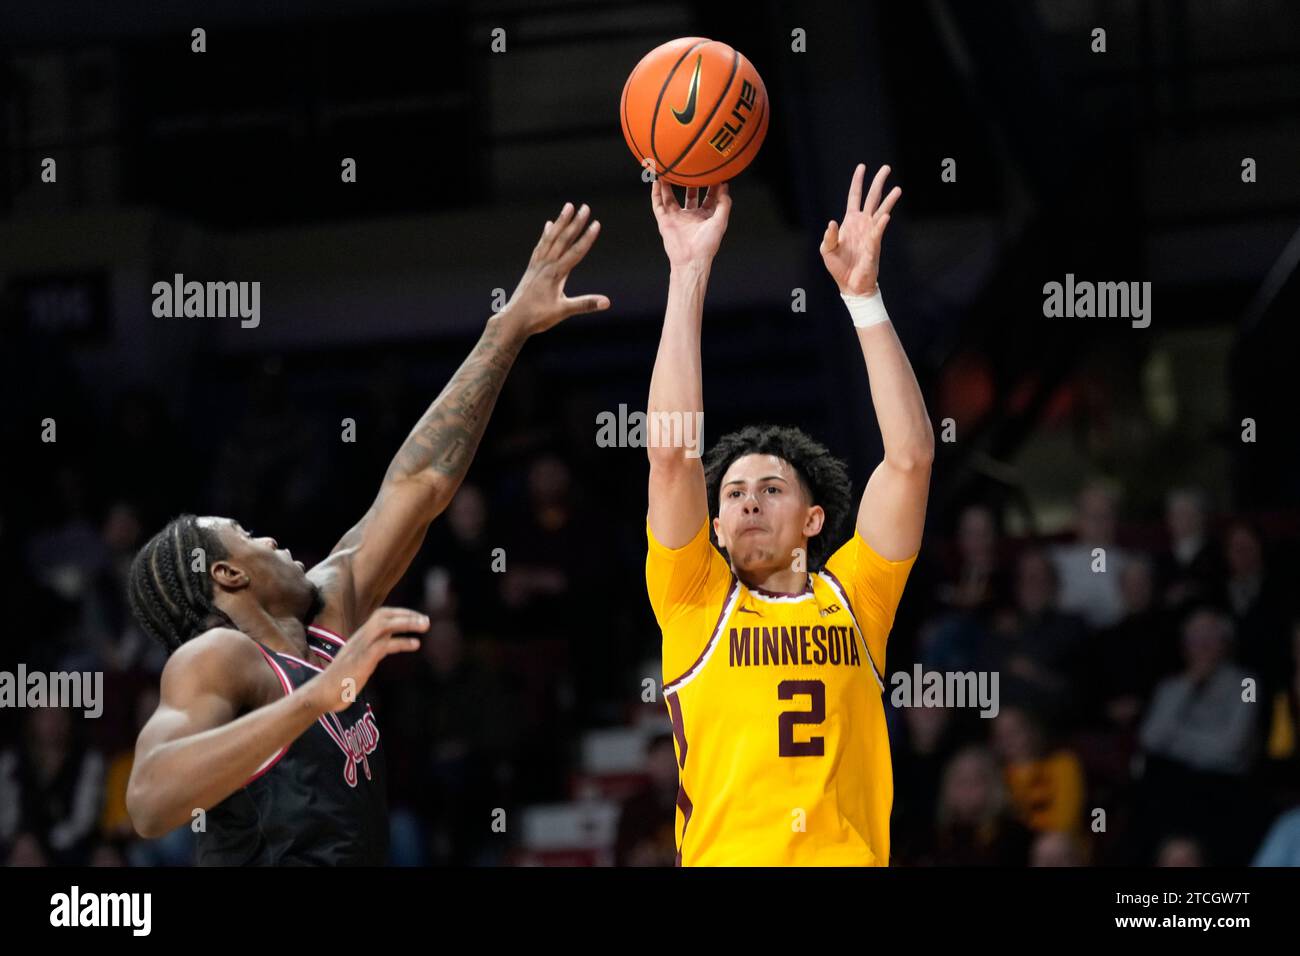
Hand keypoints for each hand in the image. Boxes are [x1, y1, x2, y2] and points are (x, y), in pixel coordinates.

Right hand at [308, 607, 427, 713]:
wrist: (322, 694)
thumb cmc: (340, 682)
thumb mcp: (359, 661)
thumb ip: (371, 652)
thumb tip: (386, 647)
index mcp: (359, 638)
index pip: (380, 616)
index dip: (400, 613)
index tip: (417, 617)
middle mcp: (360, 639)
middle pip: (383, 615)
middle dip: (406, 614)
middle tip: (426, 621)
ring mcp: (359, 648)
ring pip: (383, 625)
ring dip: (406, 623)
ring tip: (425, 626)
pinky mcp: (361, 661)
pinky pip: (383, 645)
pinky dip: (401, 642)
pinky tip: (415, 644)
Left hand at [500, 203, 610, 336]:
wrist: (513, 320)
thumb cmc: (537, 317)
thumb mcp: (563, 311)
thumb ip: (585, 304)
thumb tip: (607, 302)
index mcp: (555, 273)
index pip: (575, 252)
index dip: (587, 238)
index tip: (596, 223)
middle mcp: (546, 265)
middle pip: (563, 239)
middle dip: (575, 222)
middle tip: (585, 207)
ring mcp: (537, 264)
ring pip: (551, 238)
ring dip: (561, 222)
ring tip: (568, 207)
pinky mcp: (532, 268)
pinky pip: (540, 246)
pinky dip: (546, 234)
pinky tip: (548, 225)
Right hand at [651, 178, 730, 267]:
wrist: (691, 259)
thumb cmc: (707, 244)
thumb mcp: (720, 222)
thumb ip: (724, 204)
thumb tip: (725, 187)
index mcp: (705, 216)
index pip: (708, 196)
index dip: (711, 185)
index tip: (712, 171)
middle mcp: (690, 215)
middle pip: (689, 194)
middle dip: (690, 181)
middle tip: (691, 167)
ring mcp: (676, 217)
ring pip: (671, 196)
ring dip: (669, 184)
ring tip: (669, 169)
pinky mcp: (664, 220)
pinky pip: (658, 204)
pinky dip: (656, 192)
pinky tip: (656, 180)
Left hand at [820, 164, 900, 295]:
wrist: (850, 285)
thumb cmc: (839, 267)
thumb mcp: (827, 250)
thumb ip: (829, 236)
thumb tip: (832, 222)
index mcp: (850, 222)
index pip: (854, 197)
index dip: (857, 182)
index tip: (862, 167)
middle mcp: (863, 224)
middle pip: (872, 198)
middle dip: (878, 183)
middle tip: (887, 168)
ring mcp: (870, 233)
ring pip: (881, 212)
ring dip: (889, 201)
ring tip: (898, 189)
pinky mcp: (874, 245)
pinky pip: (878, 233)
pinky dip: (881, 225)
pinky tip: (886, 216)